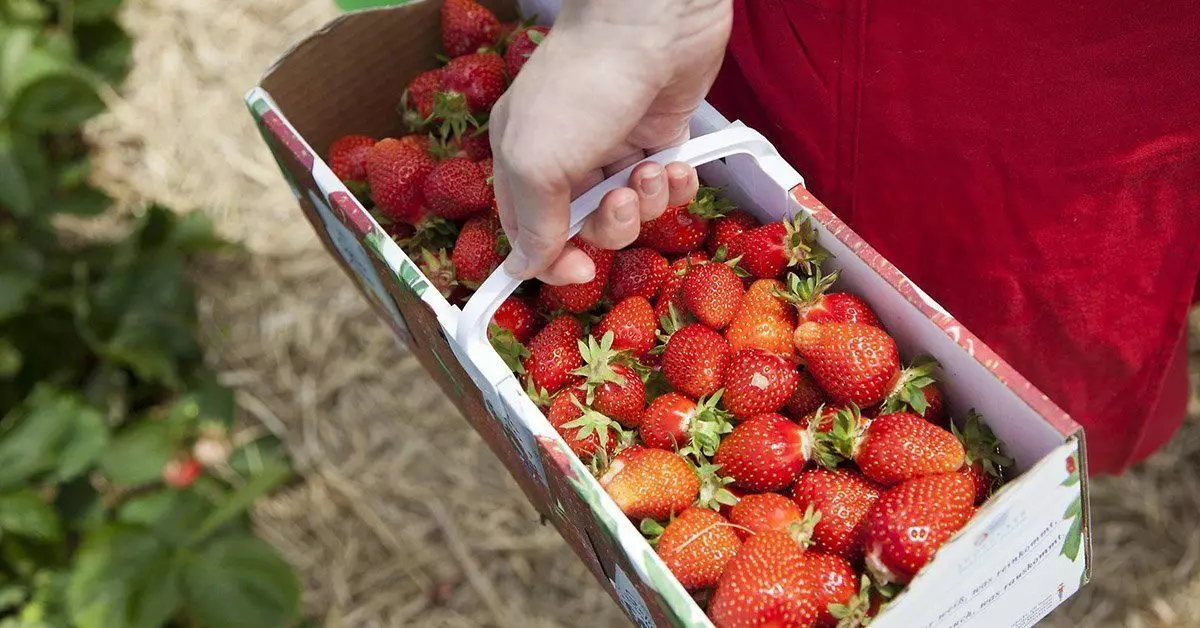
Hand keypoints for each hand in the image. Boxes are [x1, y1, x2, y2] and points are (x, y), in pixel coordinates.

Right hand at [489, 0, 732, 283]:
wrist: (651, 21)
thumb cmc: (583, 87)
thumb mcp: (538, 162)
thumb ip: (533, 222)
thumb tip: (523, 268)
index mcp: (520, 159)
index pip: (527, 232)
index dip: (552, 261)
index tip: (580, 272)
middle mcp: (564, 158)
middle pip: (584, 229)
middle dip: (609, 226)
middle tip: (622, 198)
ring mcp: (613, 148)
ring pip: (629, 212)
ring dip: (645, 204)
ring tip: (651, 170)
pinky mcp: (658, 138)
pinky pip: (665, 188)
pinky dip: (674, 187)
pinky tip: (676, 166)